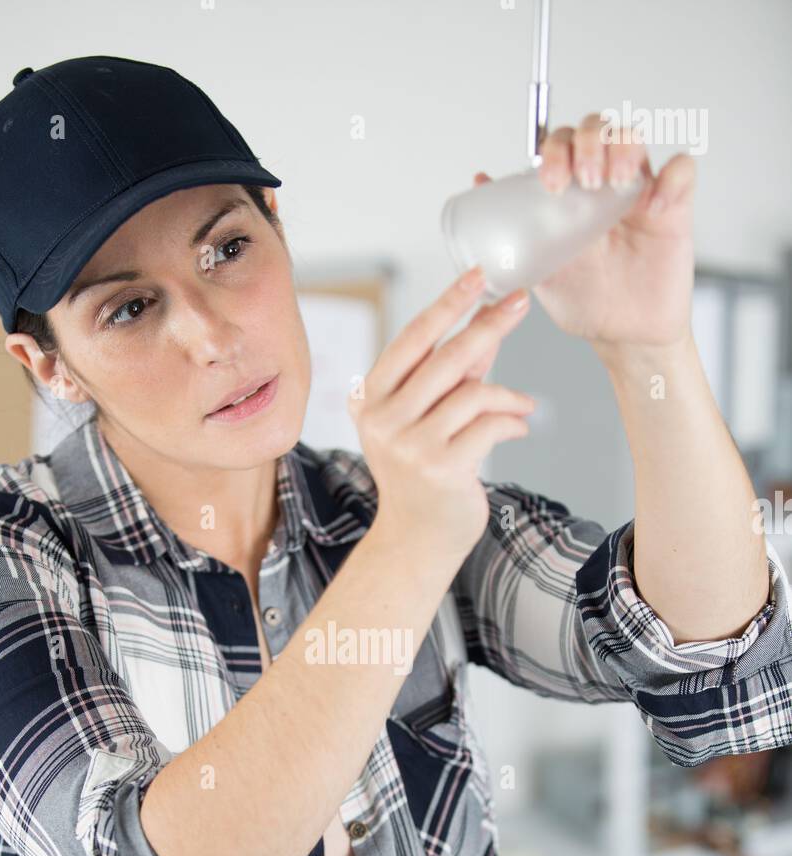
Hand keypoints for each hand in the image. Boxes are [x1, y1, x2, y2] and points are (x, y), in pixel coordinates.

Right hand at [348, 270, 534, 561]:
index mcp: (371, 398)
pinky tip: (520, 427)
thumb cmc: (422, 473)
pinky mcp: (442, 468)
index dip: (447, 304)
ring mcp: (411, 446)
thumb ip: (450, 376)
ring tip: (525, 404)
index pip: (412, 339)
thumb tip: (486, 325)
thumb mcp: (424, 418)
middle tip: (519, 303)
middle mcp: (384, 420)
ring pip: (472, 393)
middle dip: (488, 325)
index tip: (478, 275)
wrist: (416, 539)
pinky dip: (513, 421)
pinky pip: (490, 426)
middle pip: (446, 358)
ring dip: (508, 394)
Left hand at [473, 111, 695, 352]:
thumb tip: (480, 182)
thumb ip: (514, 227)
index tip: (548, 184)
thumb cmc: (584, 300)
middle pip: (597, 128)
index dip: (554, 150)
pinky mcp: (675, 208)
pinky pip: (682, 171)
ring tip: (613, 182)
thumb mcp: (539, 265)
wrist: (621, 336)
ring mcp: (639, 191)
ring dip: (622, 147)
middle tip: (582, 181)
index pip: (562, 143)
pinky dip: (672, 178)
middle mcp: (603, 183)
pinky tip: (655, 205)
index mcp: (570, 192)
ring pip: (634, 136)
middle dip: (587, 142)